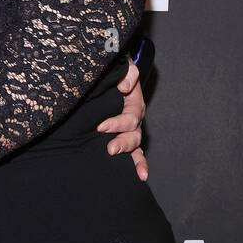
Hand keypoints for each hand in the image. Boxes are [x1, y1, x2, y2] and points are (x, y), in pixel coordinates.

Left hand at [96, 58, 148, 180]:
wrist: (110, 74)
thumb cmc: (115, 71)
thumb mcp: (123, 66)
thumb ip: (127, 73)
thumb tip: (125, 87)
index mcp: (133, 103)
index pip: (130, 116)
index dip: (117, 123)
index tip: (101, 127)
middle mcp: (134, 118)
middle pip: (133, 134)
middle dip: (122, 142)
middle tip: (110, 149)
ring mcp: (130, 129)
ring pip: (135, 145)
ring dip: (129, 155)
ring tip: (117, 160)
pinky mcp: (123, 136)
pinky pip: (135, 152)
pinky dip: (139, 164)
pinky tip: (141, 176)